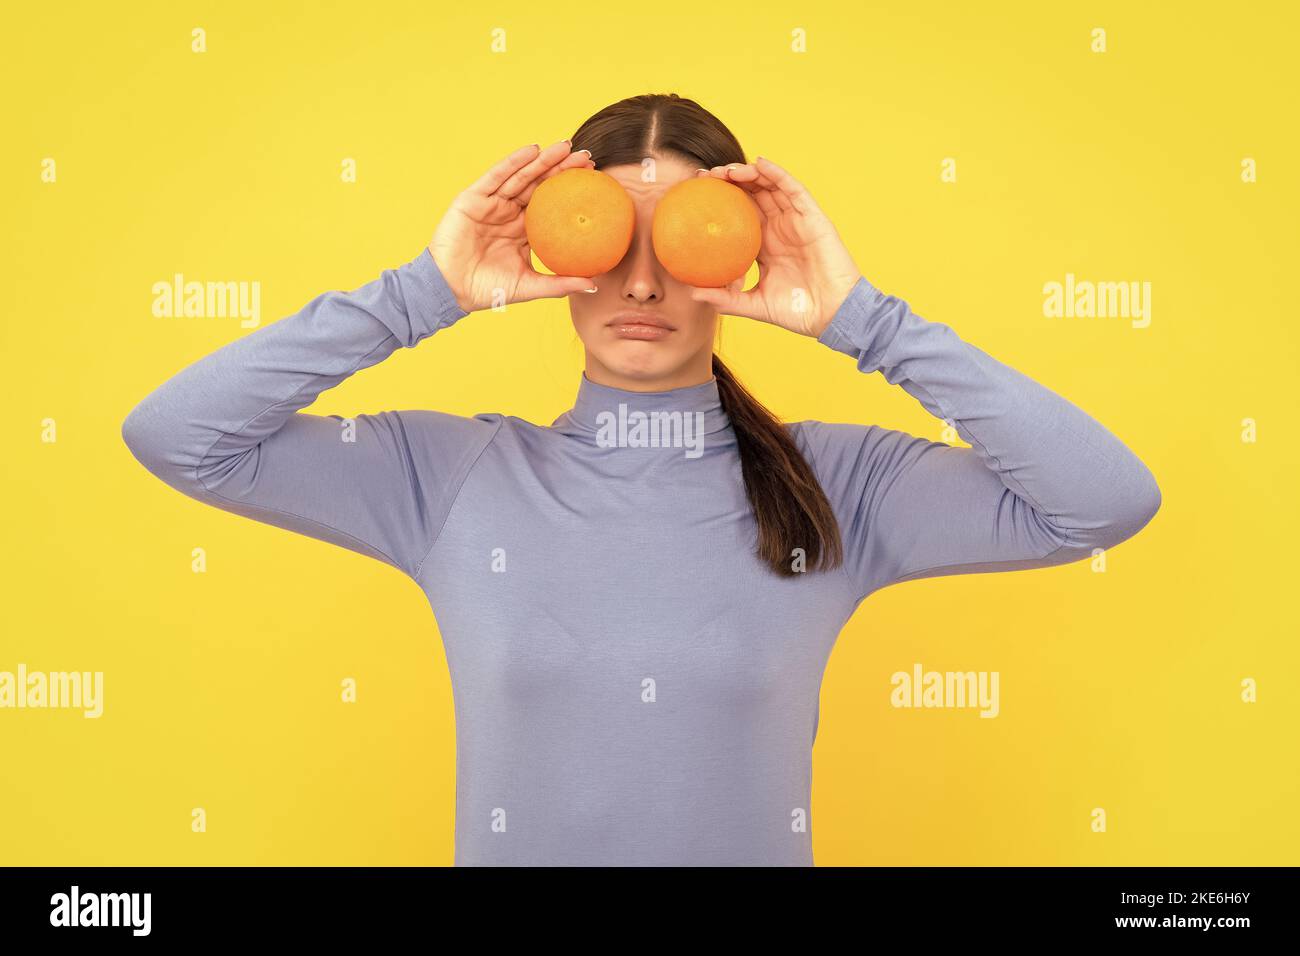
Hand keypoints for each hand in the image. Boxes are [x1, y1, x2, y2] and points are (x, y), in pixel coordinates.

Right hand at [429, 140, 598, 313]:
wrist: (451, 289)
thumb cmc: (488, 290)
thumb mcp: (530, 286)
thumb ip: (559, 283)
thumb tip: (593, 284)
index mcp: (524, 230)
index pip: (552, 205)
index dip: (571, 192)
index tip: (595, 182)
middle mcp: (510, 213)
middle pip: (540, 185)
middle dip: (563, 169)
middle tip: (587, 158)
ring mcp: (492, 204)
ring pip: (522, 176)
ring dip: (543, 160)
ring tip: (565, 147)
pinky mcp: (474, 198)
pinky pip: (496, 176)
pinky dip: (514, 162)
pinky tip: (532, 150)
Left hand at [687, 157, 863, 337]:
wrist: (832, 315)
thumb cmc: (797, 312)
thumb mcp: (754, 305)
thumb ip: (726, 299)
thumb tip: (693, 293)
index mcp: (764, 246)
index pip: (738, 216)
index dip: (719, 203)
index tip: (696, 196)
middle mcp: (779, 229)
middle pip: (751, 195)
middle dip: (729, 181)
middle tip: (705, 177)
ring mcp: (796, 221)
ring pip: (770, 187)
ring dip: (749, 173)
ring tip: (727, 170)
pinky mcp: (812, 218)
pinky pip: (793, 190)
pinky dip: (777, 175)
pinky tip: (760, 163)